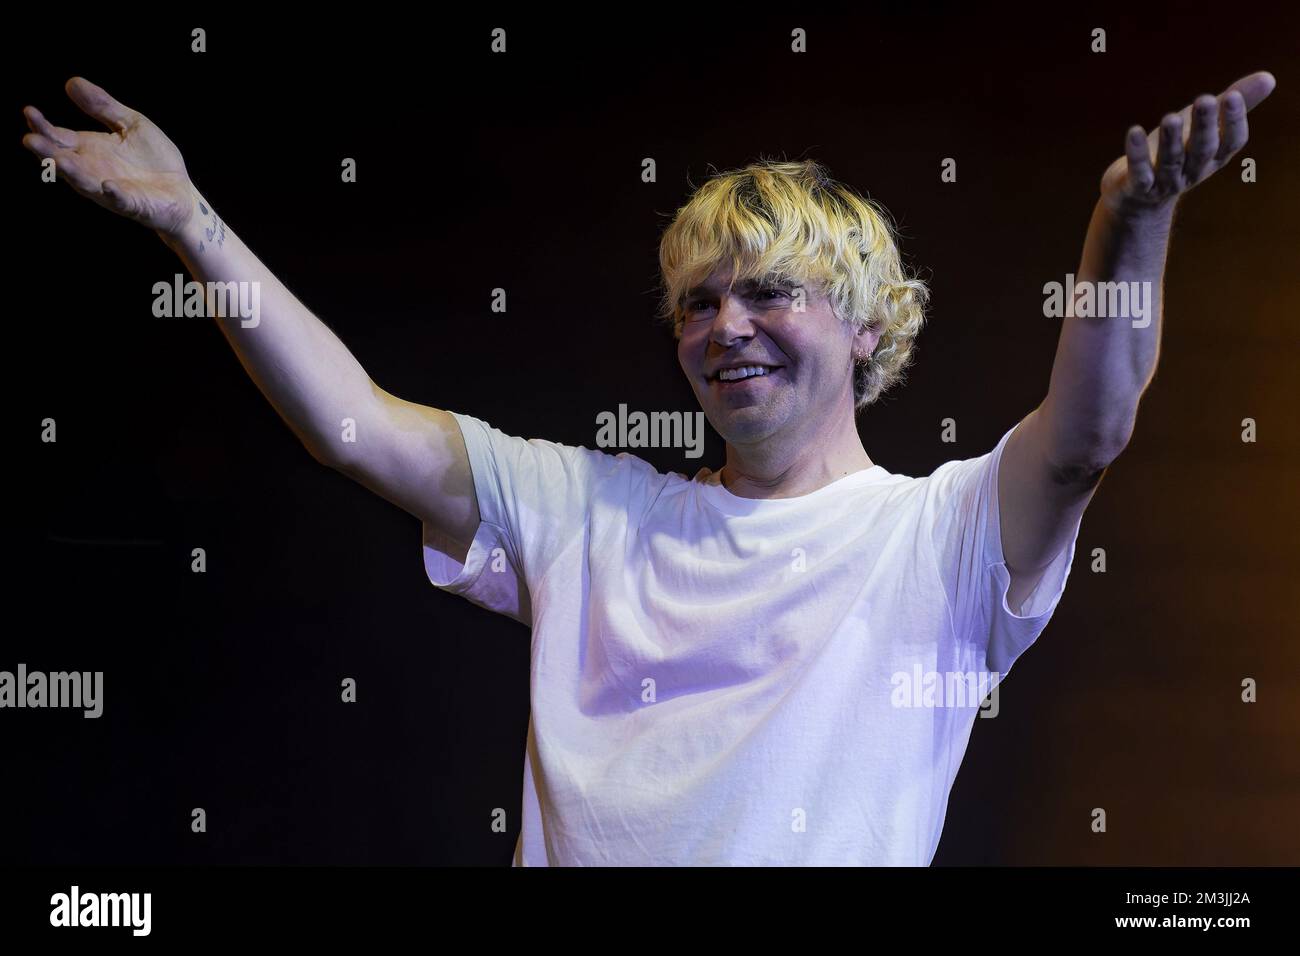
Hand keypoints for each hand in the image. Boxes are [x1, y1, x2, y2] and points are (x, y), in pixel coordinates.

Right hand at [22, 77, 195, 237]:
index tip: (29, 111)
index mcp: (90, 149)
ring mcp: (111, 190)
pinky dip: (115, 194)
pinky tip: (109, 185)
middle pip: (63, 160)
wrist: (182, 191)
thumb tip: (71, 82)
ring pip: (85, 183)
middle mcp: (93, 171)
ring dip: (72, 173)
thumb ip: (103, 107)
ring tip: (59, 160)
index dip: (43, 126)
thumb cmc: (153, 159)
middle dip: (47, 151)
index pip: (59, 137)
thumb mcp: (130, 124)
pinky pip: (122, 200)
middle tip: (30, 140)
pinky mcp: (134, 204)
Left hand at [1099, 71, 1275, 216]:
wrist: (1138, 199)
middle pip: (1201, 150)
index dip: (1233, 121)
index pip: (1231, 142)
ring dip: (1171, 140)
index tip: (1232, 96)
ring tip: (1171, 118)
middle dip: (1205, 126)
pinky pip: (1139, 173)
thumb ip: (1232, 105)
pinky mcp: (1138, 188)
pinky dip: (1137, 154)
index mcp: (1213, 157)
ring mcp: (1164, 182)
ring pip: (1170, 161)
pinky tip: (1134, 132)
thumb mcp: (1204, 128)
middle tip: (1205, 100)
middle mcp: (1192, 171)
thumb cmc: (1177, 152)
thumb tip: (1269, 78)